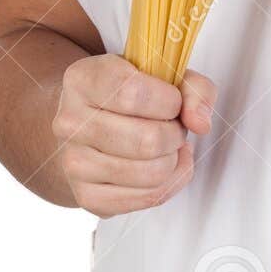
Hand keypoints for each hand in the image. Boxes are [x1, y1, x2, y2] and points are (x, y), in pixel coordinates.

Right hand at [52, 54, 215, 216]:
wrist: (89, 122)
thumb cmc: (129, 93)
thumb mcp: (162, 72)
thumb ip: (193, 88)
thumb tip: (200, 122)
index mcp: (82, 79)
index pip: (133, 93)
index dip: (169, 100)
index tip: (173, 101)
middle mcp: (70, 122)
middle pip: (148, 141)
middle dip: (176, 134)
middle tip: (174, 126)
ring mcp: (74, 164)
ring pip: (152, 174)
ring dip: (174, 159)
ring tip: (167, 145)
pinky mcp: (87, 197)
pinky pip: (147, 199)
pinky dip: (169, 183)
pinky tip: (162, 165)